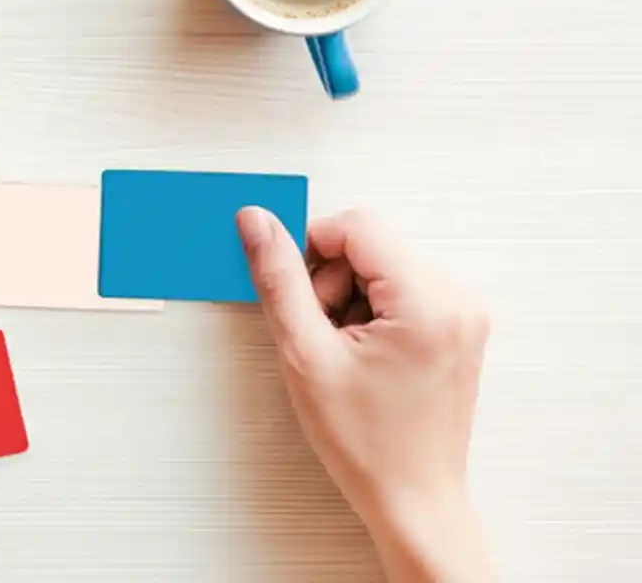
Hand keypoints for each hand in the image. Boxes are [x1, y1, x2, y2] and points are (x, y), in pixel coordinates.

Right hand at [236, 207, 493, 582]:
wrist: (412, 499)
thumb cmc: (365, 442)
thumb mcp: (305, 354)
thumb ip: (279, 279)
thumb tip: (256, 220)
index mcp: (427, 301)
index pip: (357, 226)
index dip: (312, 251)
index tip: (299, 299)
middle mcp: (456, 298)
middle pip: (370, 247)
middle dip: (332, 284)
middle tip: (322, 340)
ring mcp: (463, 313)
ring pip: (383, 268)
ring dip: (350, 301)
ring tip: (344, 355)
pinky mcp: (459, 327)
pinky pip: (402, 291)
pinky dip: (372, 314)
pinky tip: (365, 358)